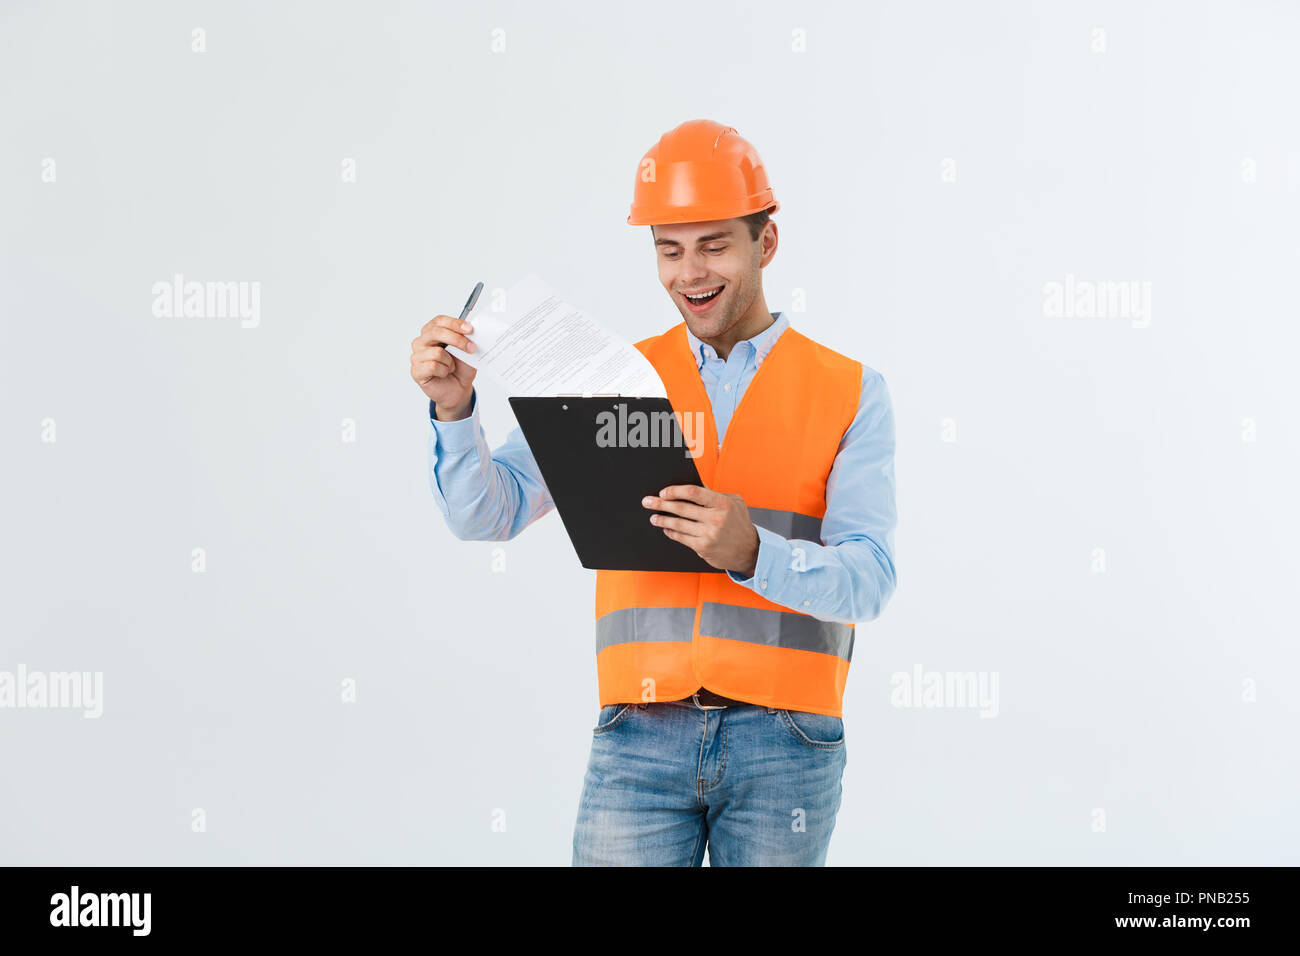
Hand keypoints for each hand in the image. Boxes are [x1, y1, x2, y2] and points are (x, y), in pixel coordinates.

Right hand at [410, 314, 477, 419]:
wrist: (458, 389)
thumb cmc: (460, 368)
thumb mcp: (466, 351)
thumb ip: (466, 339)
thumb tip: (470, 329)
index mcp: (431, 332)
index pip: (439, 321)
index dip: (455, 323)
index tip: (470, 329)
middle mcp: (421, 342)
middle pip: (436, 332)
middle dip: (457, 340)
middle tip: (471, 348)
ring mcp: (416, 356)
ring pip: (437, 352)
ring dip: (450, 362)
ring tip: (451, 367)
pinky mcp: (416, 371)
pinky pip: (433, 366)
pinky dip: (444, 371)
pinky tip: (444, 374)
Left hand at [642, 485, 759, 575]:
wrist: (749, 551)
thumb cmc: (740, 524)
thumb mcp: (734, 502)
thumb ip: (714, 494)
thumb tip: (693, 486)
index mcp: (723, 503)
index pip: (693, 493)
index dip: (675, 491)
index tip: (664, 492)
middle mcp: (715, 519)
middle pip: (681, 508)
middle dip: (661, 504)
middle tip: (648, 502)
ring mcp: (708, 534)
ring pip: (678, 525)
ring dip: (662, 520)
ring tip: (654, 517)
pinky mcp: (703, 548)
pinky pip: (682, 538)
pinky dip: (671, 533)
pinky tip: (666, 529)